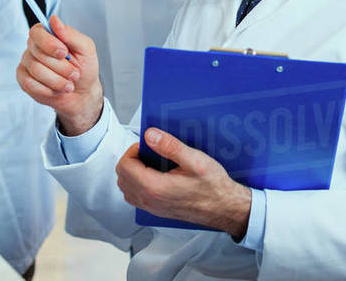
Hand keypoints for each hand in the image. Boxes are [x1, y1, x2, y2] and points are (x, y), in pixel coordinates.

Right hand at [17, 15, 103, 135]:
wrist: (82, 93)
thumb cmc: (84, 67)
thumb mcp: (85, 48)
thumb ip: (70, 34)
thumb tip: (54, 19)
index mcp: (48, 34)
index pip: (37, 32)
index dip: (49, 43)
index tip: (63, 53)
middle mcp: (34, 47)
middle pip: (38, 53)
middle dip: (60, 67)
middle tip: (75, 74)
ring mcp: (27, 63)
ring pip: (36, 70)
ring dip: (57, 80)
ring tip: (69, 84)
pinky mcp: (24, 80)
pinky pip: (30, 84)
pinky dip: (48, 89)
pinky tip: (57, 90)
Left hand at [116, 128, 251, 239]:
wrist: (224, 208)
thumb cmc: (213, 186)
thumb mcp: (194, 160)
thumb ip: (170, 146)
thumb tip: (150, 135)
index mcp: (155, 188)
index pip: (125, 166)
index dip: (133, 150)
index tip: (147, 145)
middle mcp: (149, 201)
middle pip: (122, 177)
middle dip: (131, 159)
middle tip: (148, 151)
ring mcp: (152, 208)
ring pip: (126, 189)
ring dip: (131, 172)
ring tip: (149, 162)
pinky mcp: (157, 211)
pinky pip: (135, 197)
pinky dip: (137, 184)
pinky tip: (153, 176)